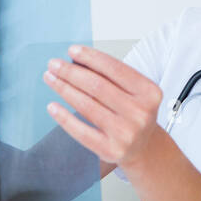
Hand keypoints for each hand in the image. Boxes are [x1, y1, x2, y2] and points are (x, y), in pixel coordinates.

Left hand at [43, 45, 162, 171]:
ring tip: (50, 78)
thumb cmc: (133, 114)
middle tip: (54, 64)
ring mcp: (126, 133)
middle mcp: (141, 113)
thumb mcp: (134, 93)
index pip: (115, 69)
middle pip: (97, 86)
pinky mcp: (111, 150)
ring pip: (87, 105)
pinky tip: (52, 106)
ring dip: (64, 89)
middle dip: (71, 72)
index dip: (91, 57)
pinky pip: (81, 131)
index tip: (72, 50)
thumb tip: (76, 61)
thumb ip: (111, 77)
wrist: (143, 147)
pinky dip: (64, 118)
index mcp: (149, 93)